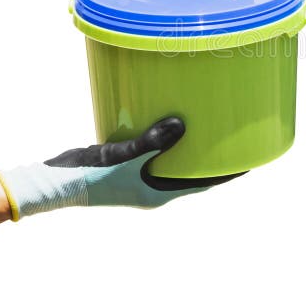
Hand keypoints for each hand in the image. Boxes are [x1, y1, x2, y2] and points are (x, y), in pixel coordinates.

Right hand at [0, 117, 244, 220]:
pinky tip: (171, 113)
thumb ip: (152, 142)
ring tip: (209, 120)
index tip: (251, 159)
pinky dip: (166, 134)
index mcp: (159, 192)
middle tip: (234, 132)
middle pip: (193, 169)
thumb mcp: (123, 158)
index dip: (227, 172)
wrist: (54, 180)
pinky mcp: (128, 160)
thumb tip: (182, 125)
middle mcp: (153, 185)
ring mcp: (141, 174)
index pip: (203, 183)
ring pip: (175, 157)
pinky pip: (156, 146)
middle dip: (213, 154)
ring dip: (190, 143)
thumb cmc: (88, 176)